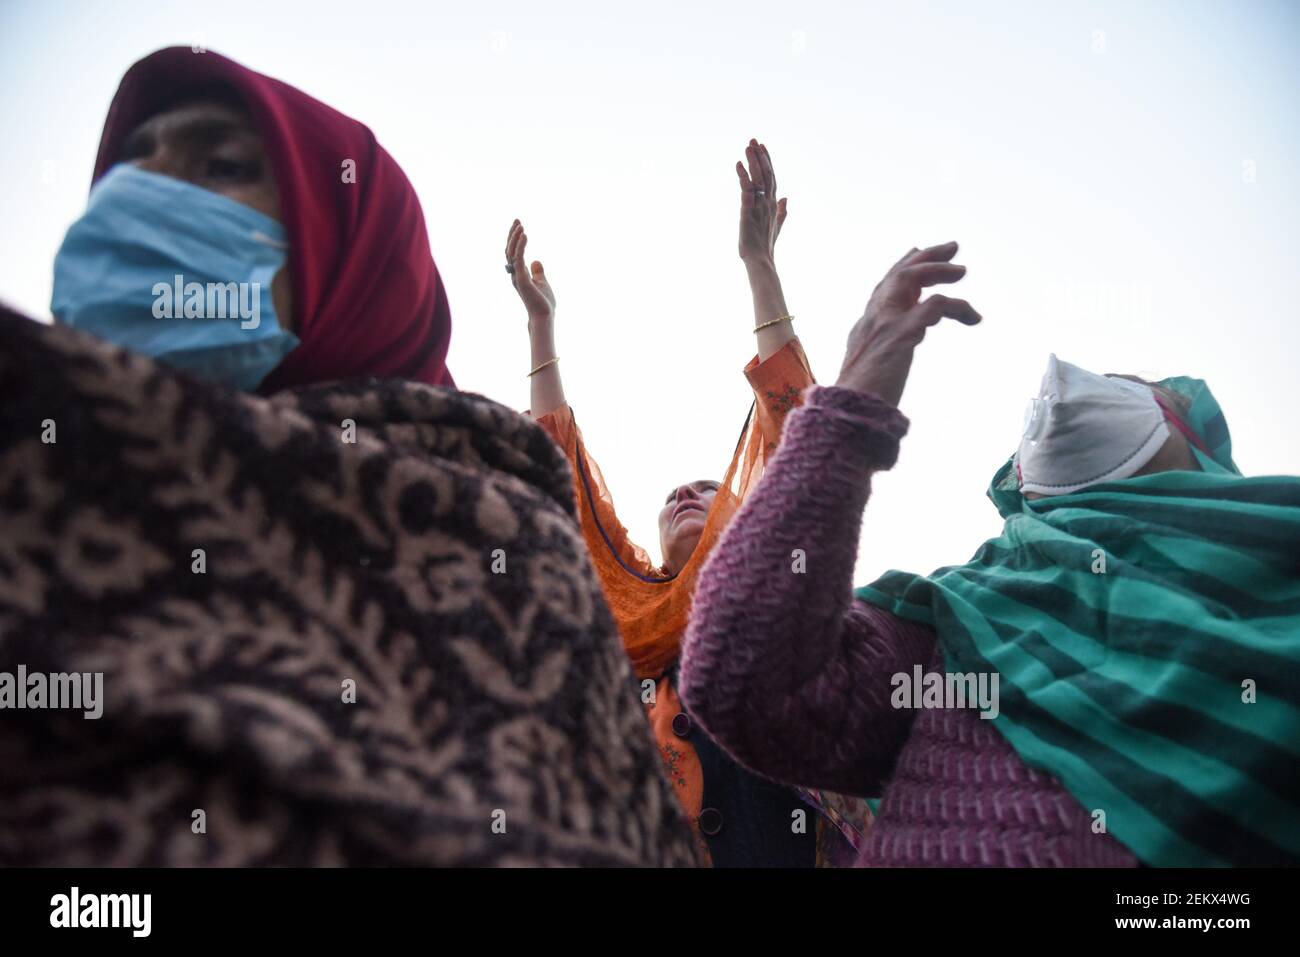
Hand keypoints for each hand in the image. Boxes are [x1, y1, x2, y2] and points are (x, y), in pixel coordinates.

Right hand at [505, 219, 555, 325]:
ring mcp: (517, 276)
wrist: (544, 316)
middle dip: (512, 234)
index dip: (515, 239)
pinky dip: (521, 246)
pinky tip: (525, 235)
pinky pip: (518, 259)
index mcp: (519, 274)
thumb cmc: (543, 303)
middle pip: (509, 250)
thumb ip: (538, 272)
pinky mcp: (521, 279)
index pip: (513, 252)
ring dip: (515, 238)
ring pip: (511, 253)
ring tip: (521, 226)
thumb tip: (536, 261)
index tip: (519, 226)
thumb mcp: (542, 282)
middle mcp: (515, 274)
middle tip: (517, 220)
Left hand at [736, 138, 786, 266]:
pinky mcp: (748, 212)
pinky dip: (743, 177)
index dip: (768, 162)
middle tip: (753, 140)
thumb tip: (786, 198)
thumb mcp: (776, 226)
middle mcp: (768, 203)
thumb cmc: (765, 246)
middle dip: (760, 156)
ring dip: (753, 161)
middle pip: (766, 174)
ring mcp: (759, 206)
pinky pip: (746, 190)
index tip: (762, 147)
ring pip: (758, 179)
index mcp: (773, 204)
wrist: (761, 261)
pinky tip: (738, 165)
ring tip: (748, 146)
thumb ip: (782, 211)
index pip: (772, 178)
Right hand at [835, 242, 980, 406]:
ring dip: (938, 271)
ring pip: (910, 280)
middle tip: (952, 248)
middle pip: (897, 276)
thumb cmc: (859, 404)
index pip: (883, 289)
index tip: (918, 254)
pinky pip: (934, 306)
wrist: (847, 416)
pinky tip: (973, 317)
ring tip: (962, 272)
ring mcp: (885, 324)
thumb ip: (884, 356)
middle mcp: (872, 320)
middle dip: (925, 258)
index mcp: (865, 328)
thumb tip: (896, 355)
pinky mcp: (901, 335)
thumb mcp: (870, 372)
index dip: (902, 268)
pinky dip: (957, 306)